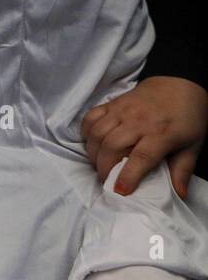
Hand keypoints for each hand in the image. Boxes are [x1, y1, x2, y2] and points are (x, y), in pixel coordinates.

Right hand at [81, 76, 207, 197]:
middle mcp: (139, 120)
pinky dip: (86, 133)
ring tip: (99, 164)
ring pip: (97, 133)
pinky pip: (90, 118)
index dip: (128, 175)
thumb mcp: (193, 145)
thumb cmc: (187, 117)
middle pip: (112, 146)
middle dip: (104, 168)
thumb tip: (179, 194)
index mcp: (162, 133)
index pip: (141, 157)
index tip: (120, 190)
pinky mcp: (112, 103)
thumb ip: (183, 170)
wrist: (179, 84)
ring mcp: (122, 110)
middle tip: (106, 179)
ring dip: (93, 153)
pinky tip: (92, 143)